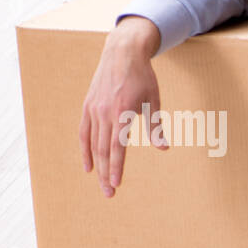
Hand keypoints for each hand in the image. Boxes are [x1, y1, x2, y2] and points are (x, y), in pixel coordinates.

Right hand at [79, 16, 164, 197]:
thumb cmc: (143, 77)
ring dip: (96, 166)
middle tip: (109, 194)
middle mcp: (105, 112)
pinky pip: (84, 132)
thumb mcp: (154, 99)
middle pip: (103, 150)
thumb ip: (156, 125)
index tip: (116, 184)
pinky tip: (88, 165)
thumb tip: (164, 147)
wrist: (122, 52)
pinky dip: (85, 149)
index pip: (118, 147)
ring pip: (92, 143)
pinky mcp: (88, 105)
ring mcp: (93, 109)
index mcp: (123, 112)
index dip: (116, 167)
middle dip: (106, 173)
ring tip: (100, 184)